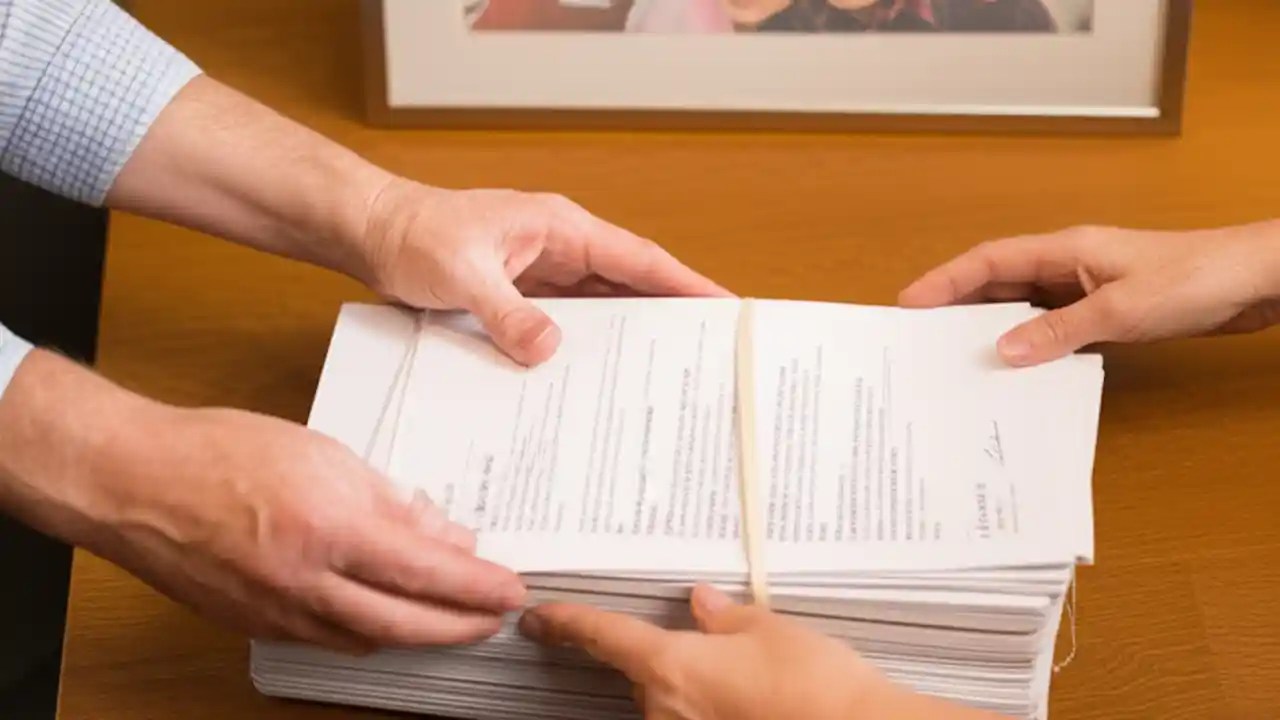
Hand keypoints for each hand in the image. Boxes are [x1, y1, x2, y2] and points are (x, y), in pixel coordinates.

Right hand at [0, 353, 524, 653]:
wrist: (134, 482)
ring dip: (419, 635)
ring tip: (454, 619)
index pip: (428, 572)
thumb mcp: (325, 454)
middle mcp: (306, 581)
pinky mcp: (257, 624)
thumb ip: (391, 499)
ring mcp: (278, 612)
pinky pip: (329, 640)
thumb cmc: (220, 452)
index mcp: (329, 527)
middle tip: (498, 619)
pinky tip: (387, 618)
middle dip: (462, 627)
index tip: (513, 589)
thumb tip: (444, 533)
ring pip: (369, 640)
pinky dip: (370, 633)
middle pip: (406, 624)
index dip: (478, 587)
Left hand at [361, 178, 730, 366]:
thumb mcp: (462, 273)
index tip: (725, 308)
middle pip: (630, 286)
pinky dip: (585, 348)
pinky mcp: (522, 297)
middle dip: (668, 318)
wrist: (372, 233)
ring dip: (627, 338)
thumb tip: (549, 348)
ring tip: (663, 379)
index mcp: (560, 228)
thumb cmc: (415, 235)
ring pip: (601, 309)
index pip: (638, 260)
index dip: (684, 285)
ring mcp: (542, 275)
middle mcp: (560, 249)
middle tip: (707, 356)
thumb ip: (506, 310)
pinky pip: (566, 324)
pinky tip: (596, 379)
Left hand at [520, 584, 918, 719]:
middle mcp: (667, 711)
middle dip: (676, 658)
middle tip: (730, 652)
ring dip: (700, 690)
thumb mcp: (770, 630)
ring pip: (674, 705)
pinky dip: (717, 711)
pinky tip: (757, 705)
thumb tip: (702, 605)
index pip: (604, 636)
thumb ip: (726, 618)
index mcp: (671, 667)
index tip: (540, 619)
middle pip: (647, 675)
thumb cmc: (816, 685)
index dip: (568, 624)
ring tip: (759, 684)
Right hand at [898, 222, 1279, 365]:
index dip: (945, 280)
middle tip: (921, 335)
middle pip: (998, 282)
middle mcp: (1070, 264)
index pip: (989, 261)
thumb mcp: (1121, 310)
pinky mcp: (1107, 309)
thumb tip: (1005, 351)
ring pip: (1023, 304)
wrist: (1256, 280)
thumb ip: (1060, 330)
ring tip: (957, 355)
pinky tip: (1019, 366)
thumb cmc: (1198, 277)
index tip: (909, 303)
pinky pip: (1053, 324)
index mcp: (1066, 249)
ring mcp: (1088, 286)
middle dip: (956, 305)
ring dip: (992, 326)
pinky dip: (1030, 342)